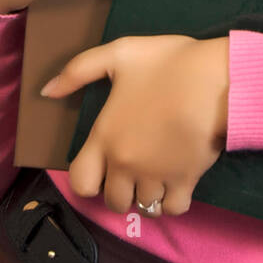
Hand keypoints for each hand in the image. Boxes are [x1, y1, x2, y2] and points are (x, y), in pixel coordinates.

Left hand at [40, 34, 229, 216]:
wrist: (216, 80)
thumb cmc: (168, 64)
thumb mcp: (119, 53)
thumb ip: (78, 71)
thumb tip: (46, 92)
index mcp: (105, 137)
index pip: (80, 182)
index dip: (87, 181)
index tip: (101, 169)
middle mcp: (126, 164)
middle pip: (113, 201)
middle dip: (120, 190)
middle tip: (133, 171)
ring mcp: (156, 176)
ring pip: (143, 206)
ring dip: (146, 195)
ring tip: (156, 176)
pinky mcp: (185, 181)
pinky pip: (172, 209)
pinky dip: (172, 202)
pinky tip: (176, 184)